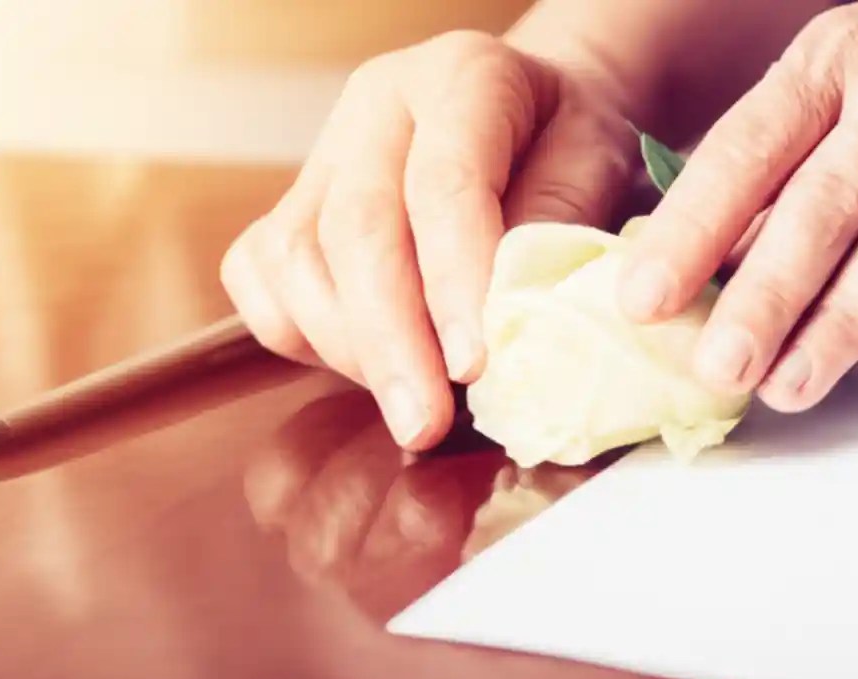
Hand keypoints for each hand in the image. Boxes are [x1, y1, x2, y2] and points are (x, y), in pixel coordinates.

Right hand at [221, 31, 635, 448]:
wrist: (530, 116)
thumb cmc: (566, 143)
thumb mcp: (597, 163)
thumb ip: (558, 226)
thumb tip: (510, 320)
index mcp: (462, 75)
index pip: (443, 185)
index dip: (455, 284)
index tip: (475, 367)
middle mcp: (378, 105)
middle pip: (356, 229)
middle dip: (390, 342)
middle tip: (423, 423)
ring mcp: (325, 151)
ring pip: (295, 257)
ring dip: (349, 349)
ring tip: (411, 401)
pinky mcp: (293, 198)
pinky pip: (259, 273)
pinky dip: (298, 333)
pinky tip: (361, 365)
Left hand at [618, 0, 857, 411]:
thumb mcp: (837, 87)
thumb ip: (774, 176)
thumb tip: (700, 274)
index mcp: (829, 64)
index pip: (745, 151)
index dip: (690, 231)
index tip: (644, 299)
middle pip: (823, 206)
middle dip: (764, 298)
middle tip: (719, 367)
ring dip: (839, 328)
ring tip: (788, 386)